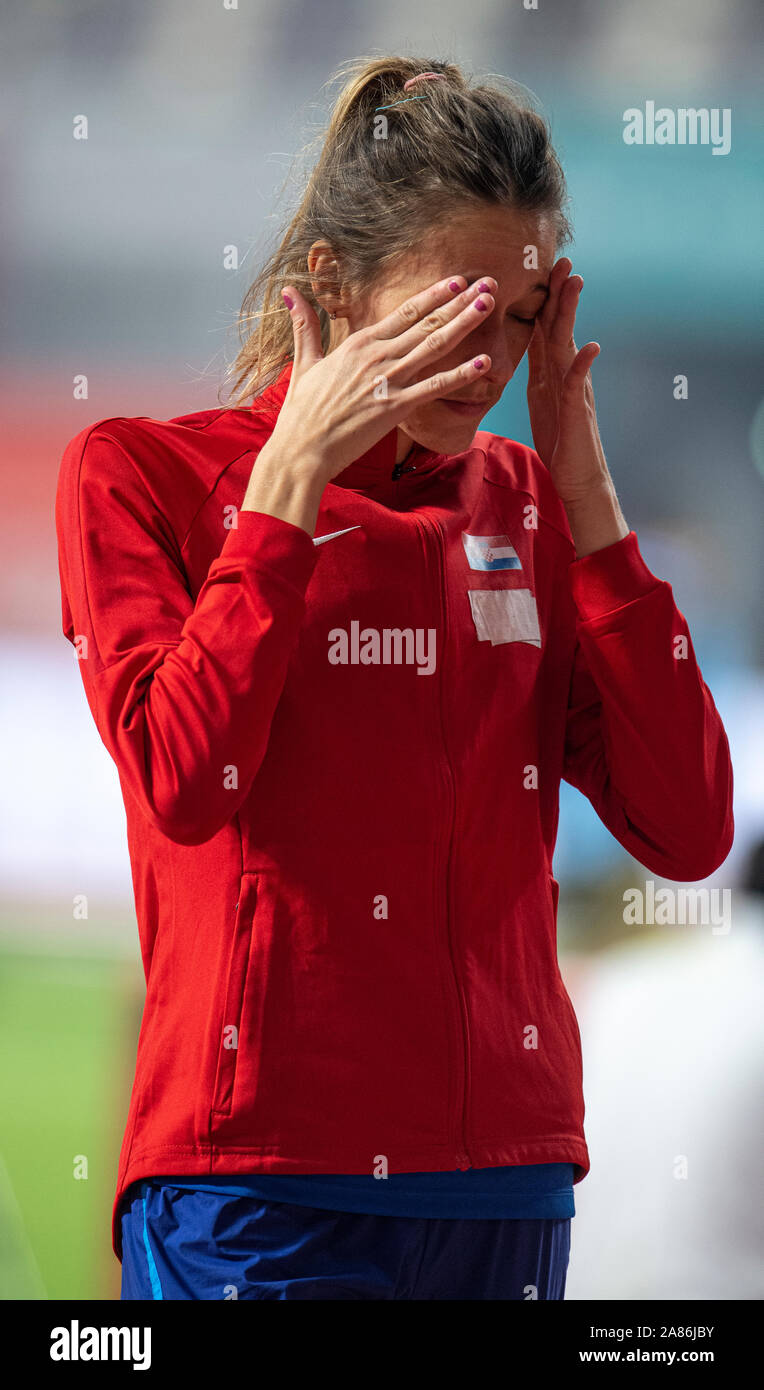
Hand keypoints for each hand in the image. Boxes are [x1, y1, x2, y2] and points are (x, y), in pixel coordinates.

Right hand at [271, 275, 496, 481]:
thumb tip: (289, 291)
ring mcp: (388, 381)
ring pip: (435, 345)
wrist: (301, 450)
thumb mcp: (304, 362)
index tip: (458, 279)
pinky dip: (461, 374)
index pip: (405, 311)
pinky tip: (484, 362)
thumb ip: (304, 325)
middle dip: (460, 300)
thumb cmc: (302, 412)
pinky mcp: (395, 408)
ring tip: (488, 303)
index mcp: (359, 343)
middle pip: (427, 321)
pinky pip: (435, 387)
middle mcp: (377, 356)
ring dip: (465, 323)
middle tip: (488, 282)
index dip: (435, 294)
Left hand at [526, 257, 608, 506]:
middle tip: (561, 260)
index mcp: (551, 372)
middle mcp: (565, 375)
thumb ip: (538, 370)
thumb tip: (527, 344)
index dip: (542, 299)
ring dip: (571, 315)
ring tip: (575, 284)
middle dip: (559, 294)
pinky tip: (589, 346)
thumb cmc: (559, 441)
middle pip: (559, 328)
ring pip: (569, 346)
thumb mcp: (540, 399)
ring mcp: (574, 391)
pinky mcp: (577, 413)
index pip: (545, 328)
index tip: (541, 268)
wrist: (578, 477)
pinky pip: (578, 386)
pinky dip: (582, 366)